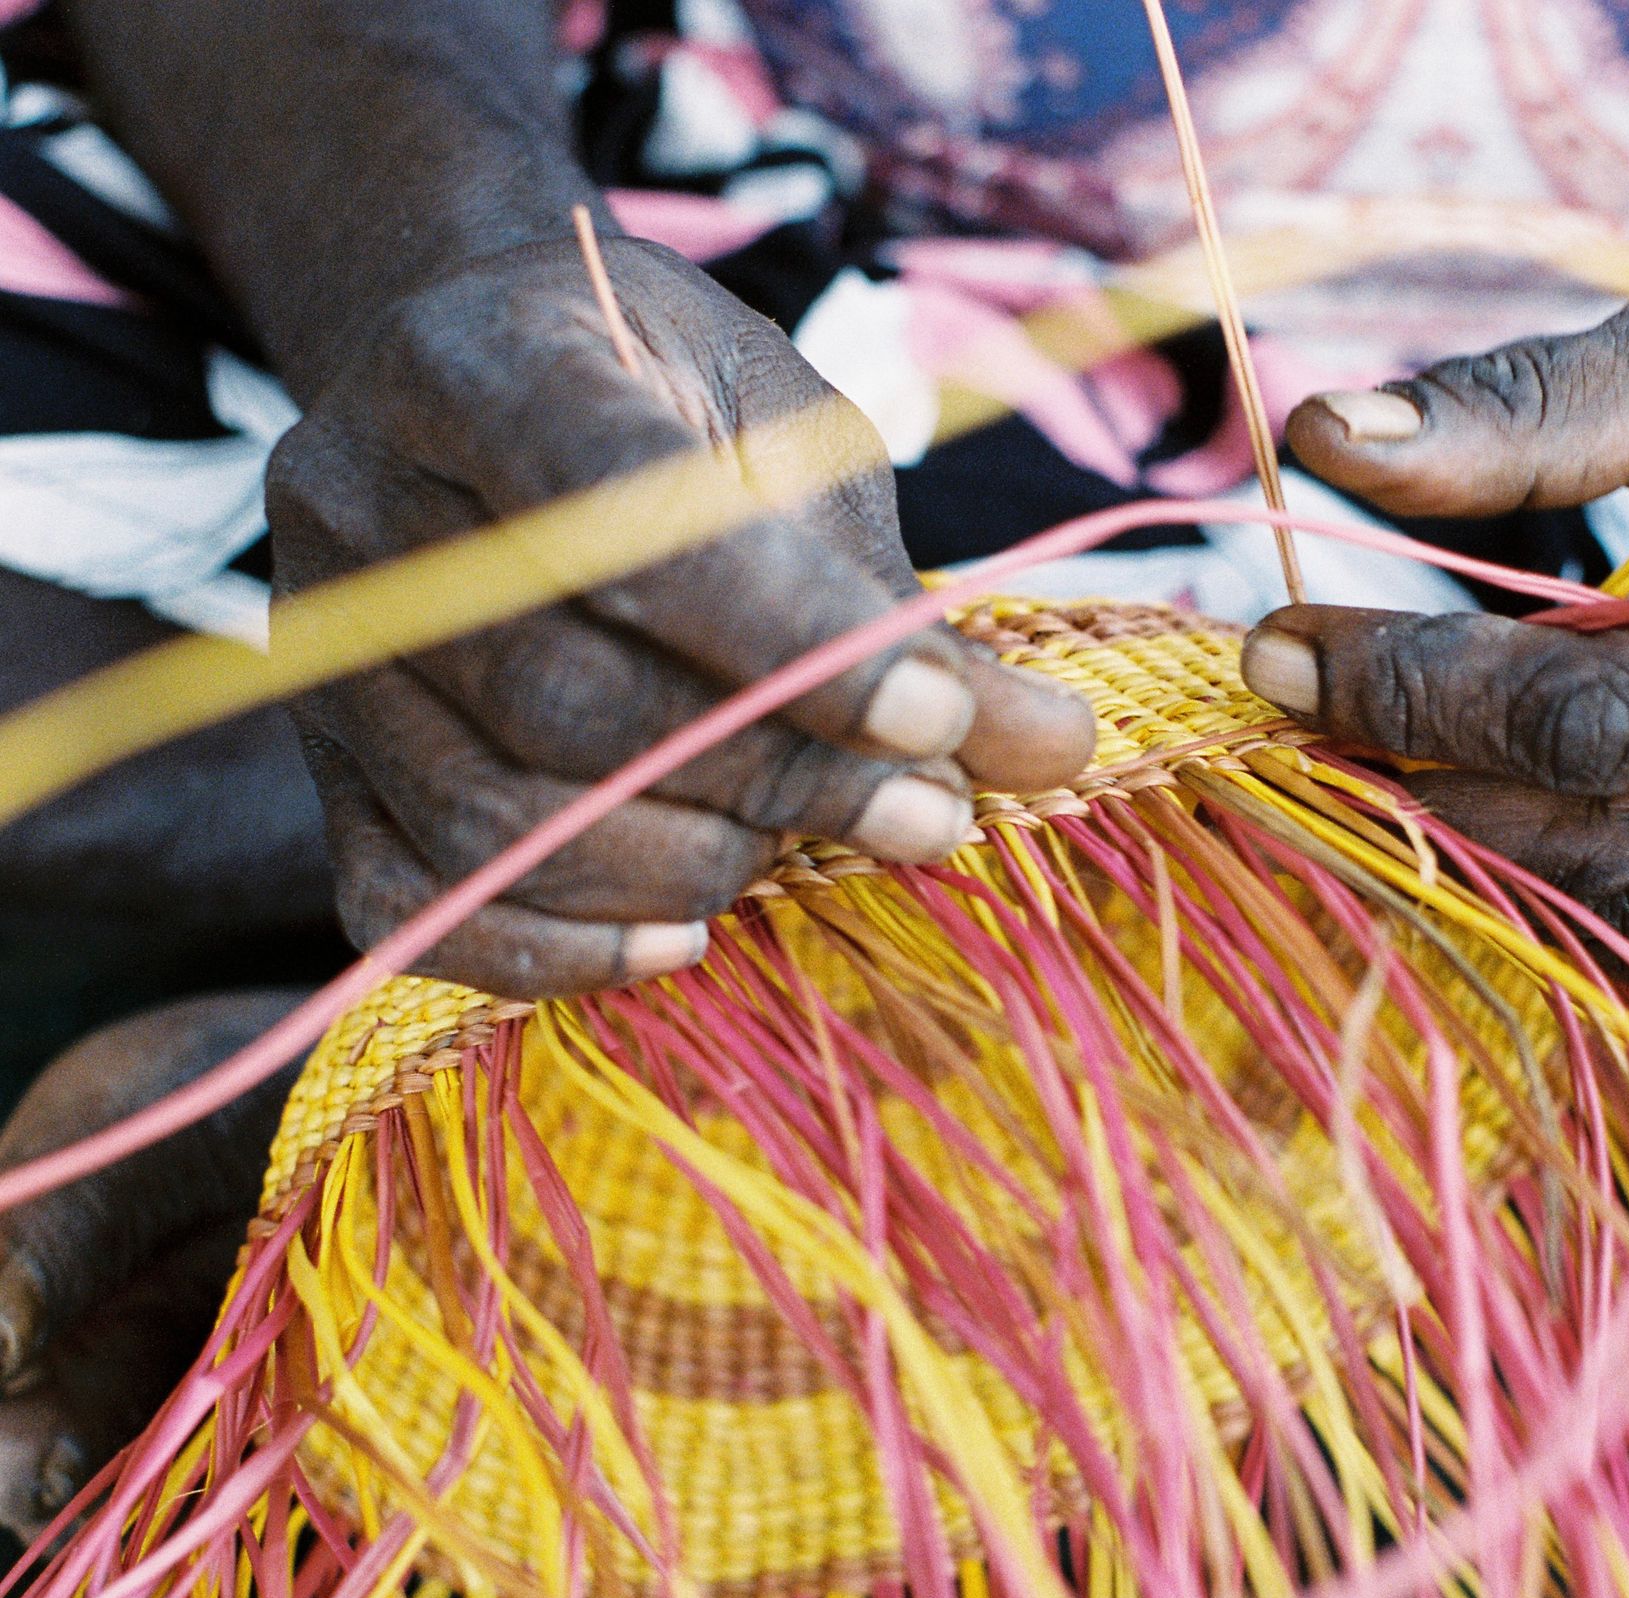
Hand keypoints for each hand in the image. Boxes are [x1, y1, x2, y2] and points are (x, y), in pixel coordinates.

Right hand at [273, 234, 1093, 998]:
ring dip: (688, 866)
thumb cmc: (676, 413)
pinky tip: (682, 943)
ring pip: (493, 814)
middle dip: (771, 776)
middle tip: (927, 816)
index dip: (787, 636)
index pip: (620, 516)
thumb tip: (1055, 750)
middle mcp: (357, 498)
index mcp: (480, 360)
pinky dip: (558, 952)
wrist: (507, 395)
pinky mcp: (326, 771)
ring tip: (815, 846)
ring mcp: (319, 648)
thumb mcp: (799, 453)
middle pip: (564, 695)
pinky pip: (415, 906)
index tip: (940, 719)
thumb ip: (896, 601)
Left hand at [1241, 232, 1628, 1000]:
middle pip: (1596, 837)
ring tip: (1366, 777)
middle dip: (1414, 781)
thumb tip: (1328, 433)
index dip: (1403, 685)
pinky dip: (1576, 917)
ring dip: (1477, 865)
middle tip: (1292, 720)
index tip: (1274, 644)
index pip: (1578, 706)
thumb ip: (1541, 406)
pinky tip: (1493, 845)